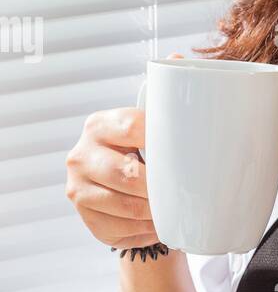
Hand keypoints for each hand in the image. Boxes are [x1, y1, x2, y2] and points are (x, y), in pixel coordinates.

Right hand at [64, 52, 183, 250]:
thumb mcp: (153, 121)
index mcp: (100, 124)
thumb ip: (165, 93)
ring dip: (156, 214)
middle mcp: (81, 154)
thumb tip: (178, 58)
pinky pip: (121, 232)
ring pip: (126, 208)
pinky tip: (157, 225)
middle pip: (129, 175)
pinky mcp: (85, 220)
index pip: (133, 127)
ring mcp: (78, 189)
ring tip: (175, 210)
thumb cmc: (145, 150)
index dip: (162, 141)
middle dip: (162, 188)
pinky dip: (146, 233)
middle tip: (186, 192)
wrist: (124, 188)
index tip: (186, 151)